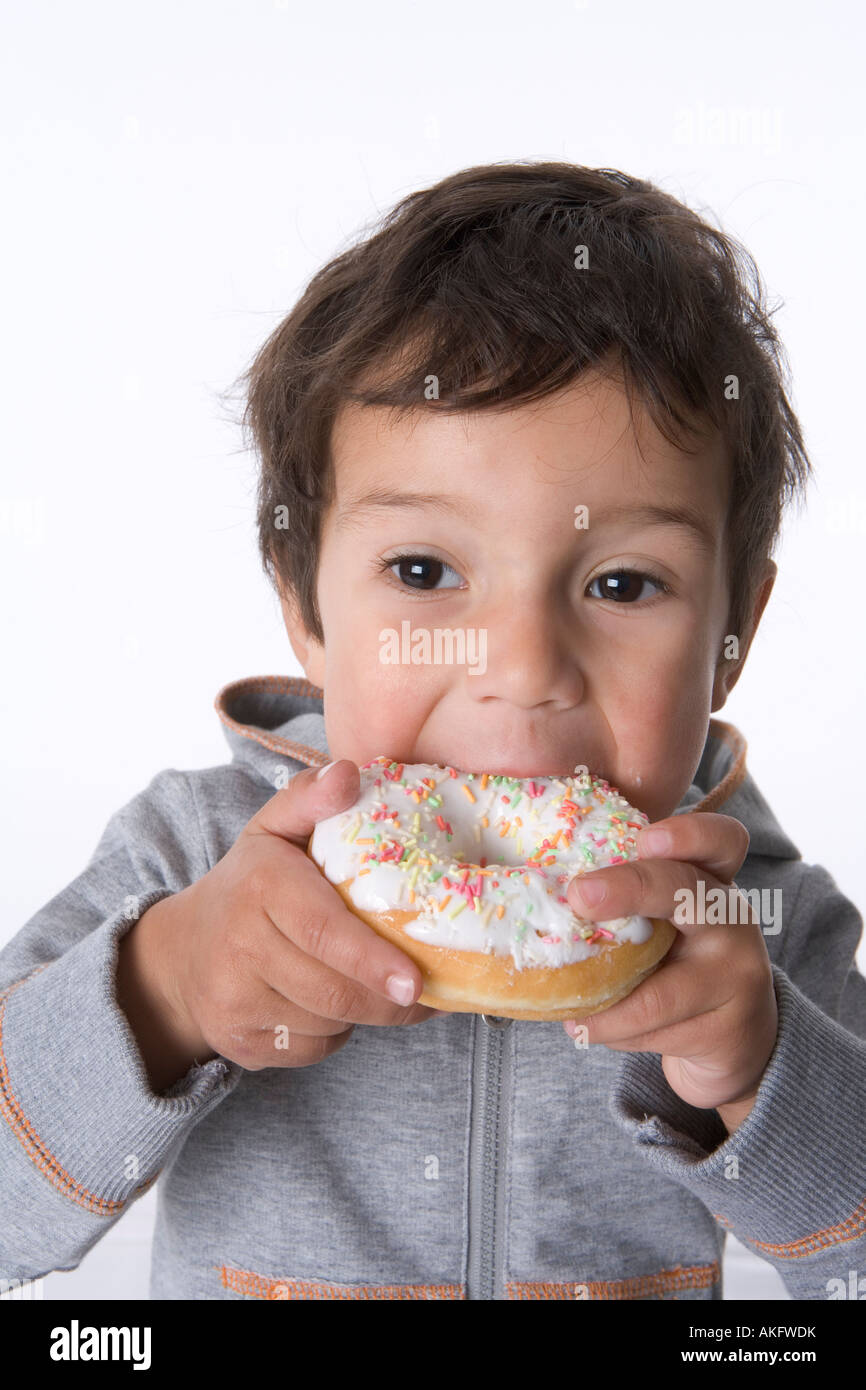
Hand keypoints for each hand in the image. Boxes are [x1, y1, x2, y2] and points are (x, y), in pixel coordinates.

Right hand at [151, 759, 440, 1072]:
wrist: (182, 954)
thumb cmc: (250, 885)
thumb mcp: (274, 829)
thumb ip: (311, 797)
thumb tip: (350, 774)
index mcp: (259, 886)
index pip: (324, 932)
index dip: (373, 959)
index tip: (416, 979)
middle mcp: (239, 946)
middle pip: (333, 990)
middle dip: (388, 998)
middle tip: (427, 989)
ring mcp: (234, 1001)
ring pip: (328, 1023)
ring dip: (364, 1011)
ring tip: (375, 985)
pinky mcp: (240, 1043)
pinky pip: (312, 1048)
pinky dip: (336, 1033)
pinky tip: (333, 1005)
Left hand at [562, 813, 777, 1132]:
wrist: (733, 1033)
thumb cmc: (675, 957)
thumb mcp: (660, 915)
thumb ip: (618, 889)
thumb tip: (526, 879)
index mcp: (710, 877)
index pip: (719, 840)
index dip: (688, 834)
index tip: (645, 839)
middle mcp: (731, 917)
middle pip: (687, 892)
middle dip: (630, 889)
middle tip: (579, 896)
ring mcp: (738, 974)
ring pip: (660, 991)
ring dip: (603, 1001)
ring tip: (568, 1005)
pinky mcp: (729, 1028)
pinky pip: (655, 1030)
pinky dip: (614, 1031)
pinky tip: (593, 1026)